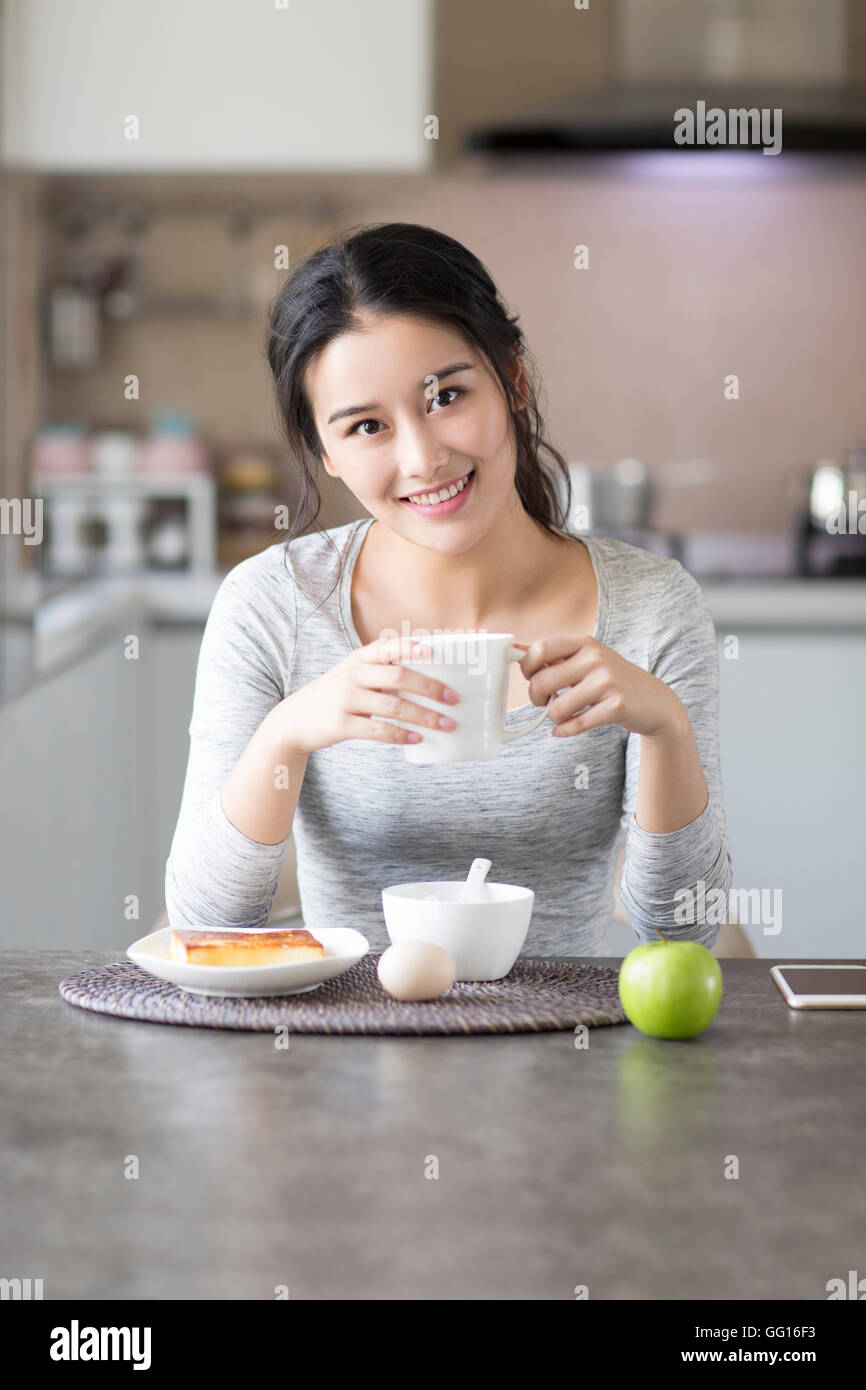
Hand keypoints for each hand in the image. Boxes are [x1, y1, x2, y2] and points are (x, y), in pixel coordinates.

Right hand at [274, 635, 460, 755]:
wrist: (294, 722)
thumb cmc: (334, 698)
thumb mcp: (351, 676)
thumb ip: (380, 674)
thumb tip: (429, 682)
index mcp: (357, 659)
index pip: (386, 647)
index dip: (410, 647)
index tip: (434, 652)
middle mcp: (352, 675)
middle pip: (398, 677)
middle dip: (430, 688)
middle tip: (454, 699)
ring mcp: (345, 699)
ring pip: (394, 706)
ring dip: (425, 716)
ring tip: (446, 724)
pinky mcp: (341, 724)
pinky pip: (378, 730)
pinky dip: (401, 735)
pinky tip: (418, 738)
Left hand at [515, 635, 686, 740]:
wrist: (655, 702)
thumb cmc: (613, 680)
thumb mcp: (589, 660)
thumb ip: (557, 657)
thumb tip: (515, 651)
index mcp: (585, 643)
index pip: (540, 648)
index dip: (527, 667)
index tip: (531, 677)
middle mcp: (596, 658)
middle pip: (542, 681)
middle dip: (536, 698)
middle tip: (544, 702)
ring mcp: (607, 682)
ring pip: (556, 708)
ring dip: (554, 718)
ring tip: (563, 715)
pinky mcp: (616, 707)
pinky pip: (575, 724)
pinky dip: (565, 730)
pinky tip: (564, 730)